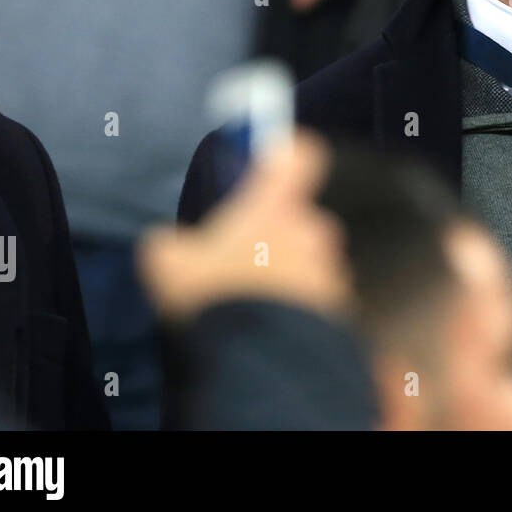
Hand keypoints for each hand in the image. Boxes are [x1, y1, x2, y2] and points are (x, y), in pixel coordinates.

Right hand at [136, 132, 350, 322]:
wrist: (260, 358)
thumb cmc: (217, 296)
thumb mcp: (171, 265)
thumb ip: (172, 245)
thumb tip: (168, 244)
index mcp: (276, 205)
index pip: (302, 154)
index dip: (291, 152)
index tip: (276, 163)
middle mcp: (312, 228)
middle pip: (300, 218)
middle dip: (277, 238)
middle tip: (243, 265)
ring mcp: (332, 267)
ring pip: (310, 260)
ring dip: (289, 274)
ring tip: (255, 304)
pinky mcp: (342, 306)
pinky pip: (321, 296)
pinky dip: (301, 306)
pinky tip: (272, 326)